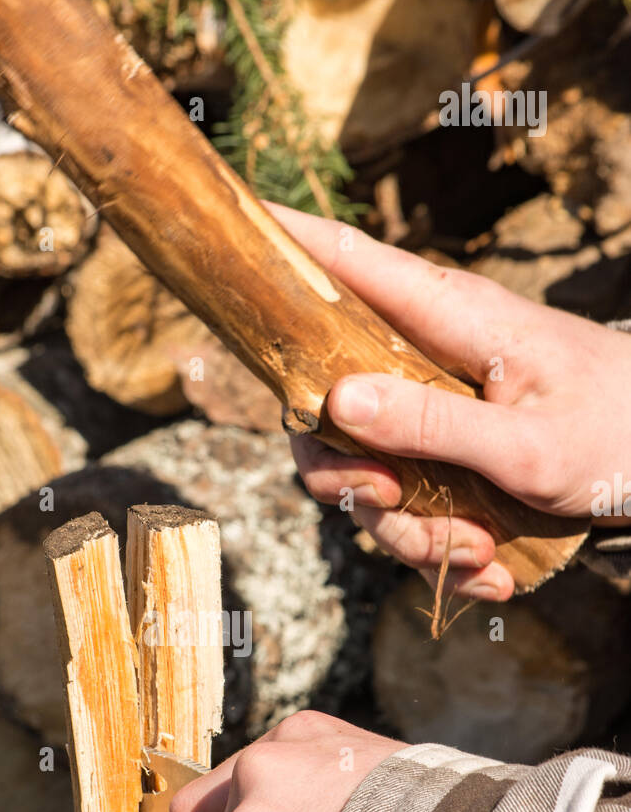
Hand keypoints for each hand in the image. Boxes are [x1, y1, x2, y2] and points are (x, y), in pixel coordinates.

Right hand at [268, 202, 630, 601]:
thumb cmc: (620, 432)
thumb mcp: (528, 442)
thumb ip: (432, 421)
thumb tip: (334, 402)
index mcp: (445, 321)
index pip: (341, 262)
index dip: (276, 245)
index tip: (220, 238)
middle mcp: (424, 363)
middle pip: (325, 409)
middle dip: (347, 478)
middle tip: (387, 507)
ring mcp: (434, 417)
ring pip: (366, 480)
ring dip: (411, 537)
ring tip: (478, 557)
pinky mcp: (449, 464)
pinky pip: (411, 516)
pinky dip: (445, 556)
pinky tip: (494, 574)